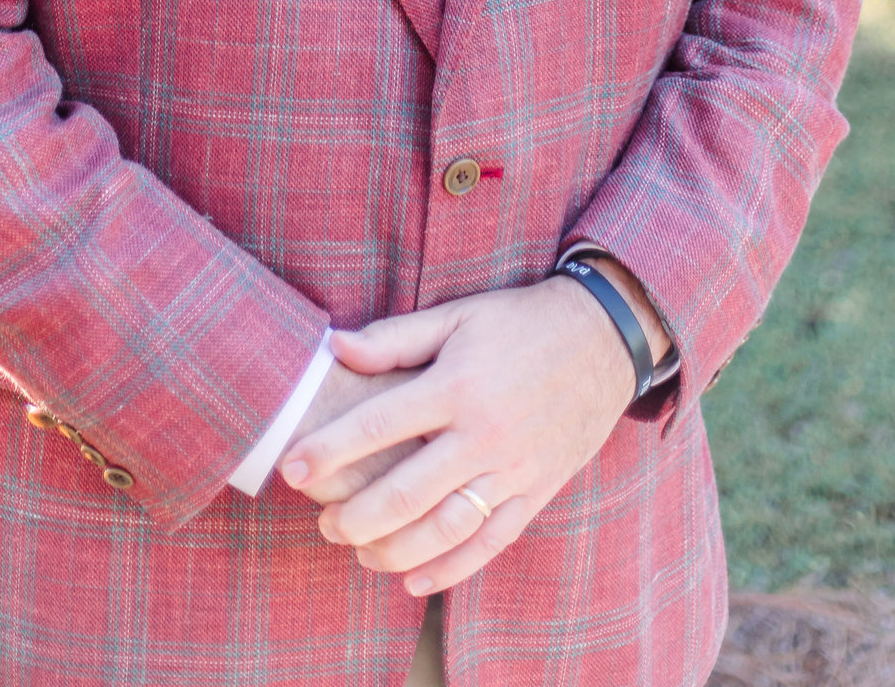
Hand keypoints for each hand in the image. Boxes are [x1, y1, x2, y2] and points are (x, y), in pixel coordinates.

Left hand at [277, 276, 637, 595]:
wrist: (603, 338)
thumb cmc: (520, 322)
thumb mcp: (458, 315)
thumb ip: (394, 339)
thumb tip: (335, 347)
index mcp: (457, 385)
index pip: (377, 425)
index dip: (328, 450)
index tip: (291, 468)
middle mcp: (483, 433)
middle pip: (405, 491)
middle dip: (354, 516)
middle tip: (322, 523)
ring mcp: (513, 468)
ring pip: (444, 528)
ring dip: (394, 550)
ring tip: (357, 551)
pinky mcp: (536, 490)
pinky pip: (490, 542)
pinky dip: (450, 568)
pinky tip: (414, 580)